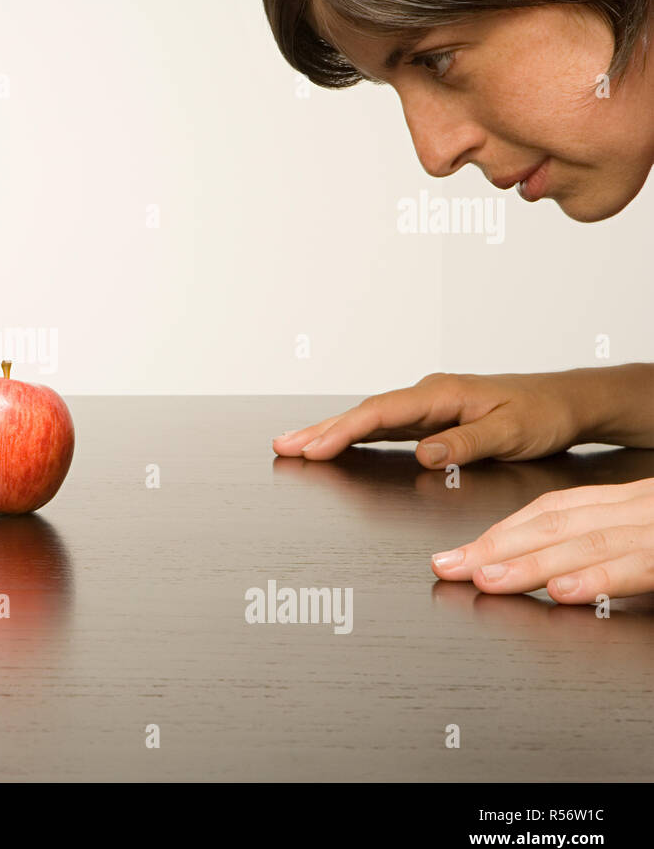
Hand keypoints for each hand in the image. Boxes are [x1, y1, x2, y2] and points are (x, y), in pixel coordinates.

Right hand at [272, 371, 589, 467]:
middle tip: (281, 445)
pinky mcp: (428, 418)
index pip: (381, 413)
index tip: (313, 448)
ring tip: (292, 446)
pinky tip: (334, 443)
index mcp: (442, 394)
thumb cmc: (544, 414)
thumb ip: (466, 444)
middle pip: (362, 412)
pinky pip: (381, 425)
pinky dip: (352, 434)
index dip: (343, 431)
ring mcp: (425, 406)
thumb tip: (424, 454)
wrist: (567, 402)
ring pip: (367, 418)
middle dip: (319, 429)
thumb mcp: (512, 433)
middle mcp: (427, 396)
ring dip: (329, 431)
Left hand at [430, 477, 653, 601]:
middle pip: (556, 525)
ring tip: (486, 580)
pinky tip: (560, 591)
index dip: (501, 532)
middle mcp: (638, 507)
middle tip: (449, 567)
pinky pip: (636, 564)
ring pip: (585, 543)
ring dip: (531, 564)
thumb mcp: (648, 534)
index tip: (458, 553)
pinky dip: (597, 578)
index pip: (551, 510)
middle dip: (496, 547)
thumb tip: (552, 573)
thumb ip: (607, 549)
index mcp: (626, 501)